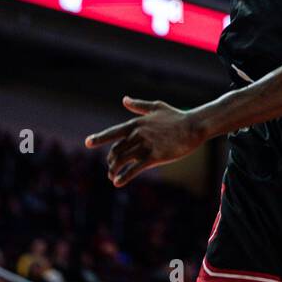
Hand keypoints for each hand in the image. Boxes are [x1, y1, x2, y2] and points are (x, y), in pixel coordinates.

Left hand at [85, 97, 204, 186]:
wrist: (193, 126)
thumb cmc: (176, 116)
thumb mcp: (156, 107)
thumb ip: (138, 105)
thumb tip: (124, 99)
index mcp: (136, 123)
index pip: (113, 132)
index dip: (99, 138)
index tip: (88, 143)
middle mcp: (138, 134)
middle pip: (117, 150)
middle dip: (111, 160)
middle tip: (110, 168)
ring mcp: (146, 146)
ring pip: (123, 160)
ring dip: (114, 170)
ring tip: (112, 177)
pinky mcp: (155, 157)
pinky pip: (135, 168)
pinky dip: (124, 176)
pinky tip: (118, 182)